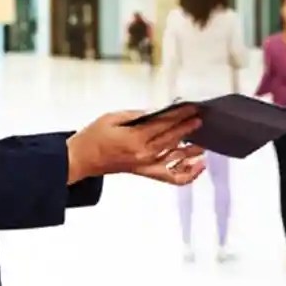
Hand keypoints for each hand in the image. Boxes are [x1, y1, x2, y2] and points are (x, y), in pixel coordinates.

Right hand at [66, 106, 200, 181]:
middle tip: (201, 118)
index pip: (164, 124)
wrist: (81, 159)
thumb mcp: (113, 117)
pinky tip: (198, 165)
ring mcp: (146, 165)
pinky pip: (172, 177)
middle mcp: (144, 154)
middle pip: (173, 139)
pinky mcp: (146, 172)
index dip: (180, 115)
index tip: (192, 108)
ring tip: (204, 141)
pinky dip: (188, 174)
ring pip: (176, 158)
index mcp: (135, 139)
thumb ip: (137, 115)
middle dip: (188, 127)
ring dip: (192, 150)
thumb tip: (158, 111)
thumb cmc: (94, 136)